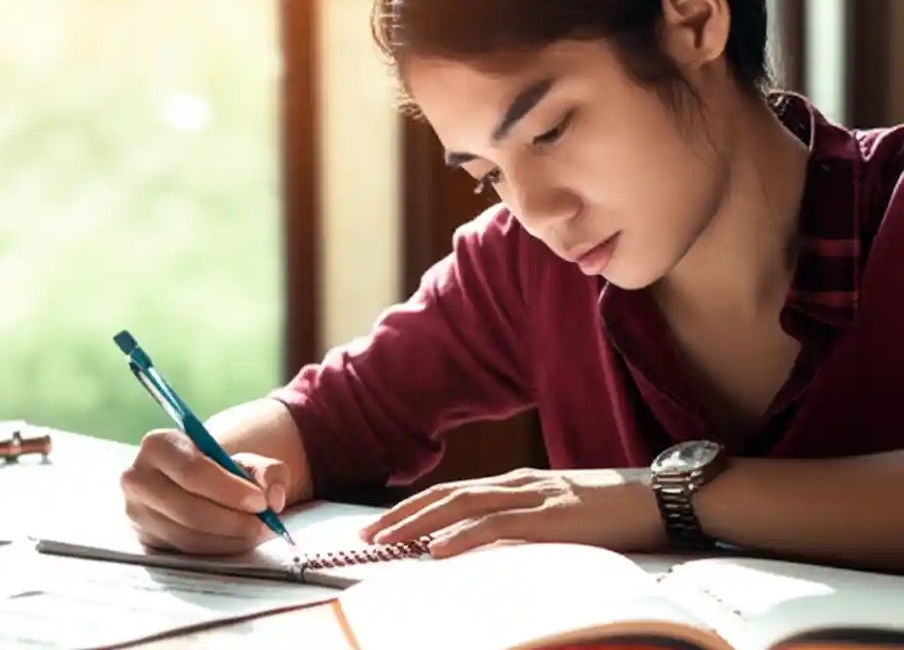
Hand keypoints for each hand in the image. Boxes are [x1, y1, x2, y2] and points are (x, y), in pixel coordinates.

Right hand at [121, 429, 289, 554]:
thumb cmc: (219, 468)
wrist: (190, 483)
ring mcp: (137, 513)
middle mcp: (138, 479)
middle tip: (264, 523)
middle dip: (232, 520)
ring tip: (257, 531)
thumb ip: (269, 471)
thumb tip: (274, 498)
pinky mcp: (145, 539)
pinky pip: (185, 551)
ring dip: (228, 538)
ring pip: (188, 534)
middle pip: (187, 508)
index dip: (228, 489)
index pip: (192, 471)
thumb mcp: (246, 459)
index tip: (260, 502)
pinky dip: (218, 548)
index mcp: (158, 445)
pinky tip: (238, 539)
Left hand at [358, 467, 666, 557]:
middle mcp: (519, 484)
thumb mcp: (562, 514)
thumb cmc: (616, 511)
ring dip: (419, 524)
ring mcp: (535, 497)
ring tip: (388, 542)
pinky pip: (498, 526)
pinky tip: (438, 549)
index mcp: (519, 483)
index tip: (383, 524)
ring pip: (462, 506)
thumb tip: (489, 545)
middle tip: (367, 535)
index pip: (453, 492)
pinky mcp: (554, 517)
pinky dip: (463, 537)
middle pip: (446, 495)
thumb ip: (526, 523)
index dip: (414, 506)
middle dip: (403, 515)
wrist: (665, 497)